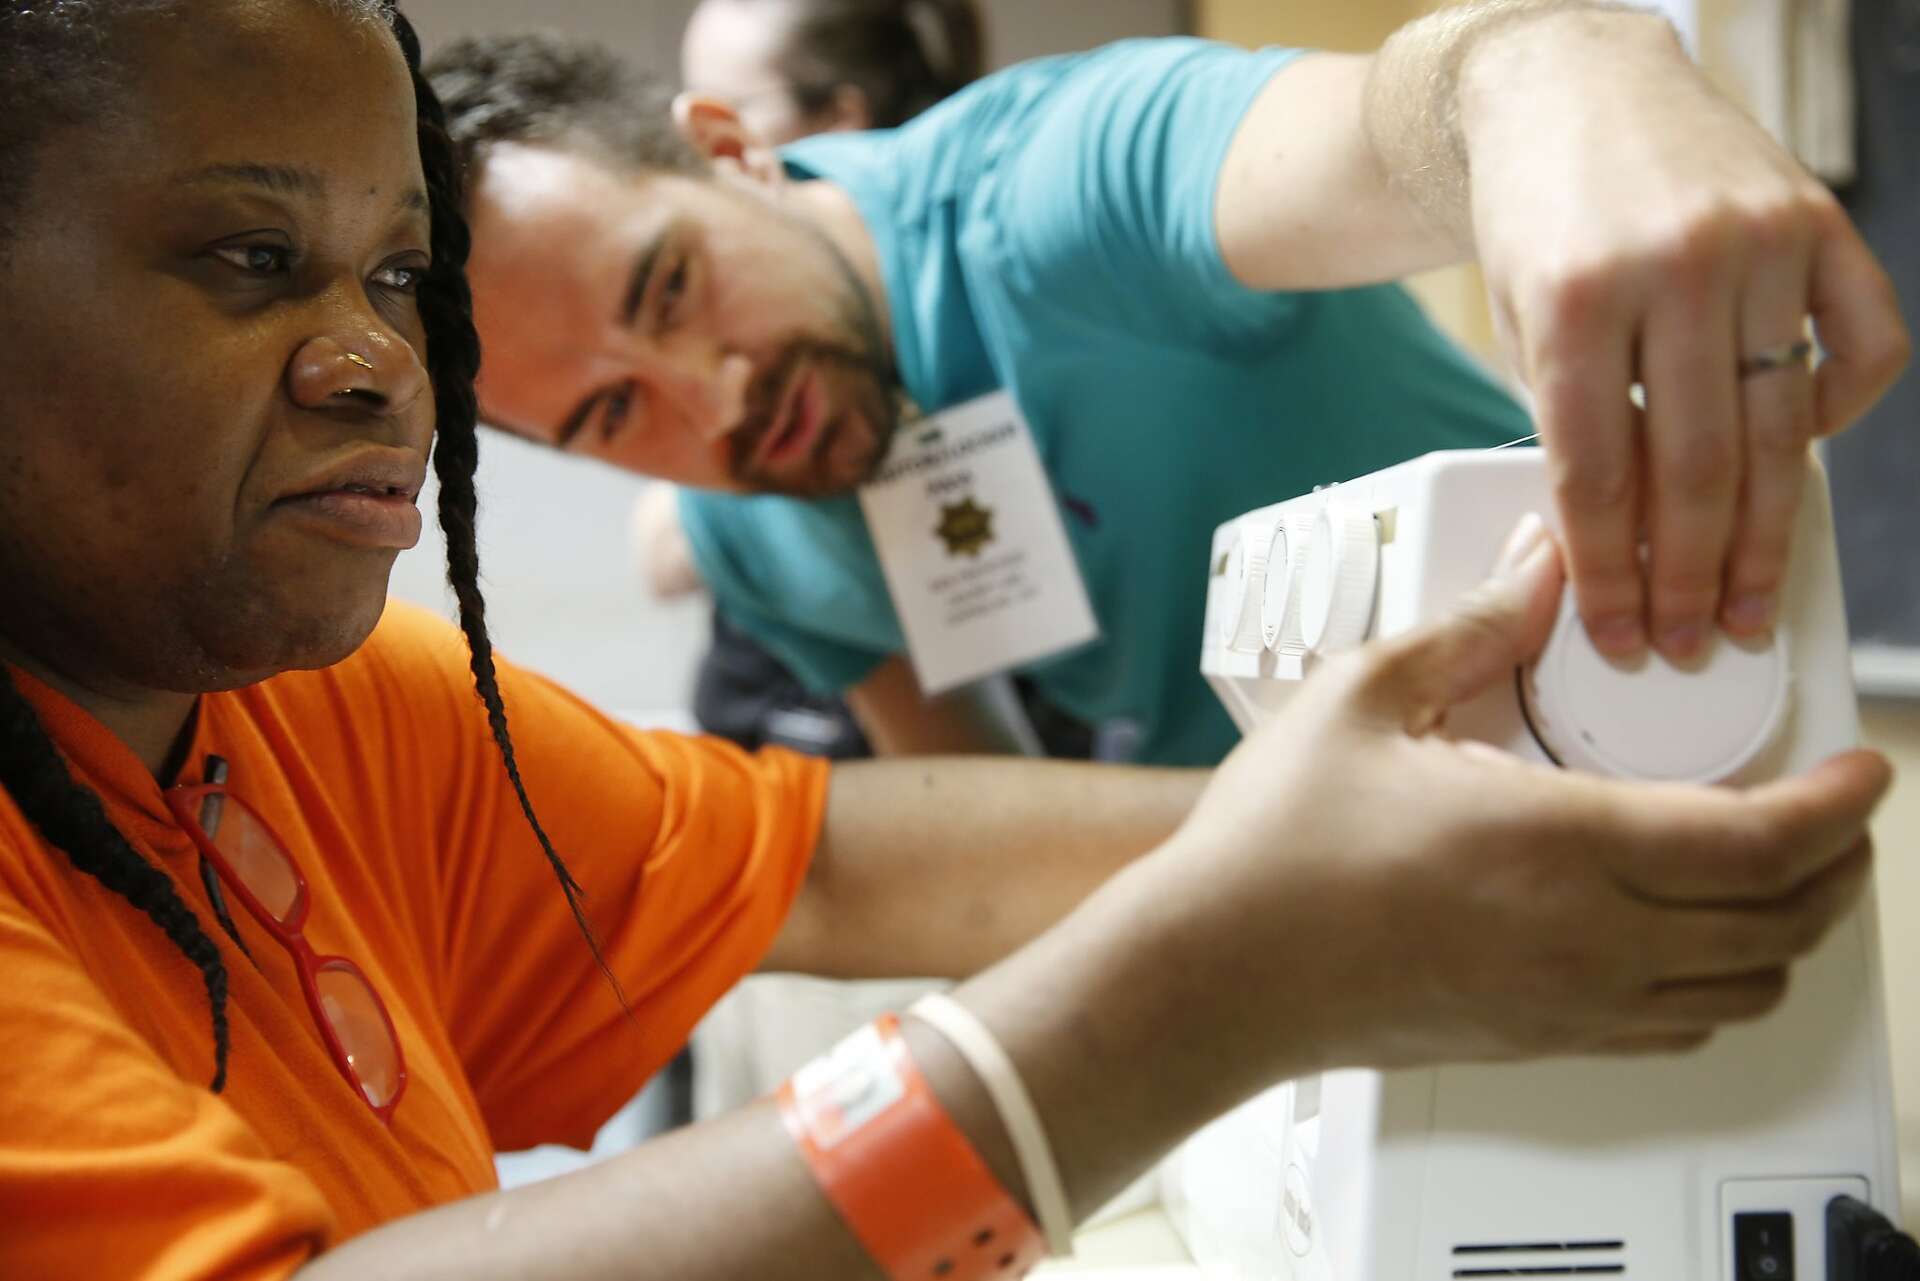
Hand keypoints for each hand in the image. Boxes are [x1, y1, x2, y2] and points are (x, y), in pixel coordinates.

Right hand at [1153, 516, 1889, 1076]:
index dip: (1839, 804)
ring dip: (1793, 928)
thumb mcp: (1366, 697)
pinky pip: (1683, 1028)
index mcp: (1555, 842)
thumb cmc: (1273, 851)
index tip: (1862, 768)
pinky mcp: (1543, 1040)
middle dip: (1838, 862)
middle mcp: (1584, 937)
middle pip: (1782, 918)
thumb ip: (1476, 626)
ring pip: (1749, 986)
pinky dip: (1727, 983)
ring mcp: (1570, 1002)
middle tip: (1837, 811)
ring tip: (1784, 873)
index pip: (1761, 839)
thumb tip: (1540, 567)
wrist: (1215, 970)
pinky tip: (1699, 942)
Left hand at [1462, 9, 1908, 661]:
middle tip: (1689, 641)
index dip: (1611, 573)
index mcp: (1575, 303)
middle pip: (1696, 469)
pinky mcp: (1820, 220)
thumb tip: (1627, 541)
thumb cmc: (1536, 216)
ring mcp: (1759, 242)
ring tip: (1750, 605)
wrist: (1570, 90)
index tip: (1618, 631)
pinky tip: (1802, 457)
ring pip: (1779, 430)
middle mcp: (1674, 270)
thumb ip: (1572, 418)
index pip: (1599, 477)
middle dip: (1691, 577)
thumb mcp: (1518, 322)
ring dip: (1766, 536)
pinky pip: (1863, 344)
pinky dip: (1840, 412)